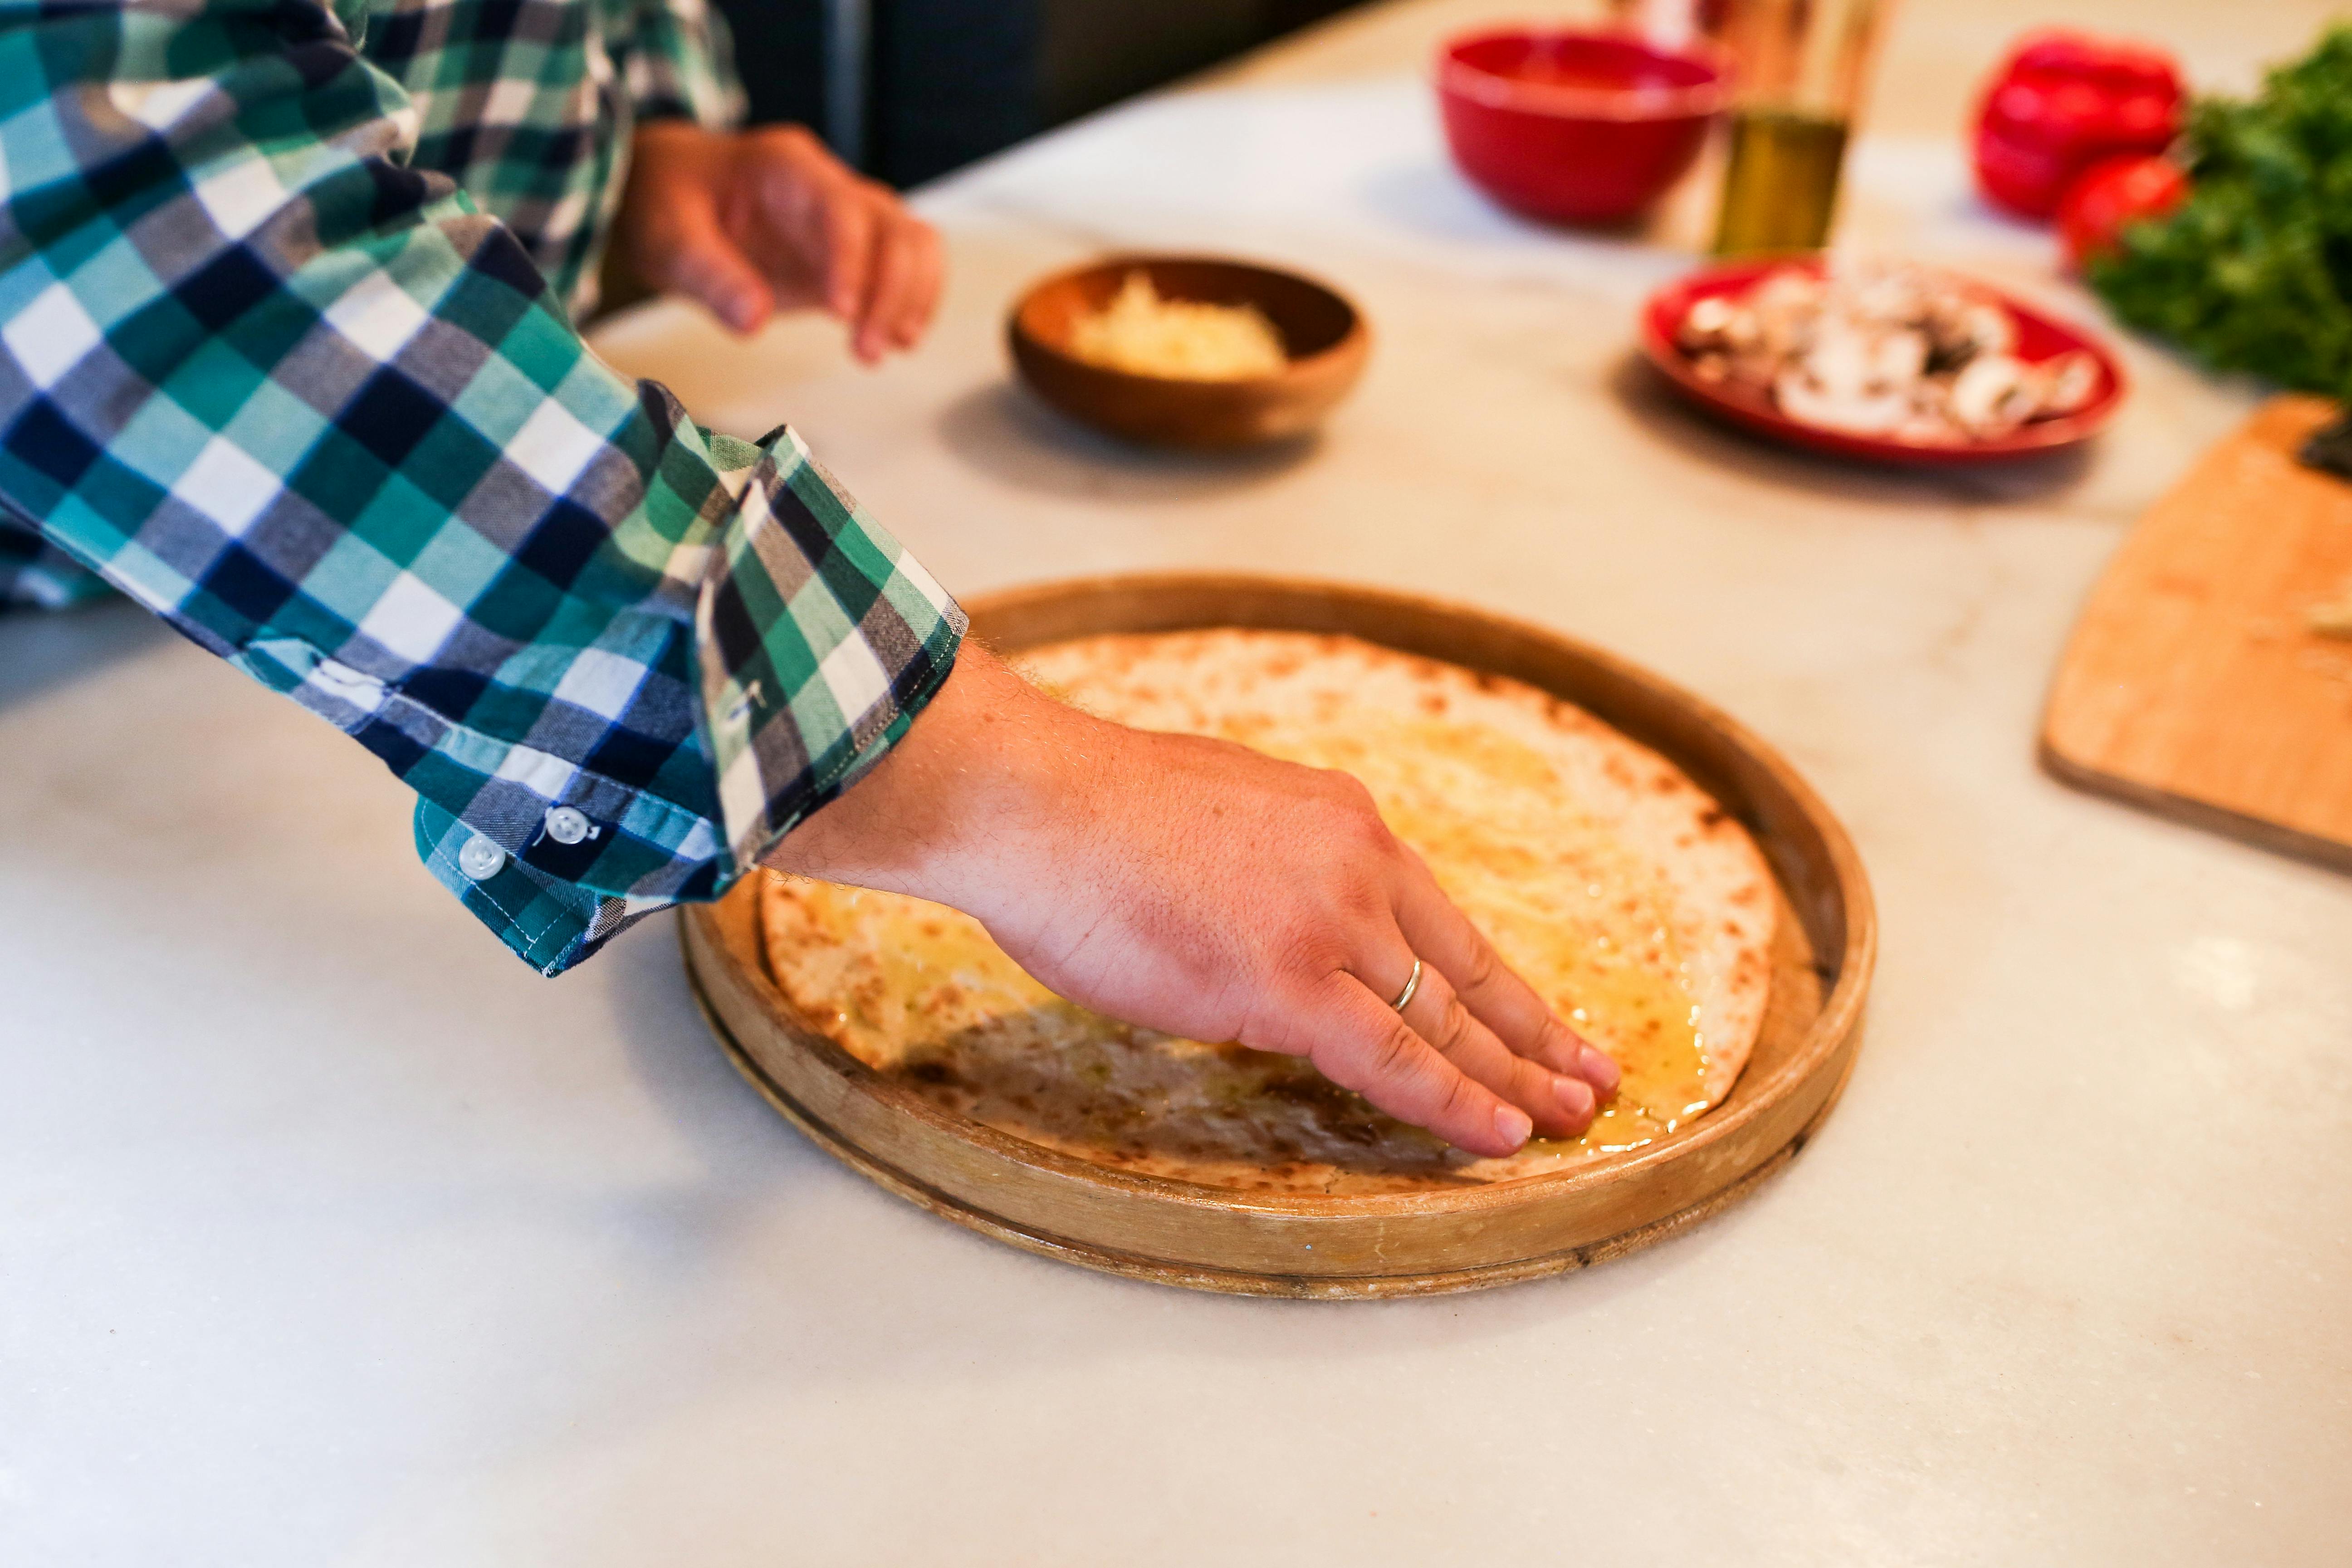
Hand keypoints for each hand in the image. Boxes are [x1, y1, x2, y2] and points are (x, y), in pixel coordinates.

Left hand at [613, 120, 942, 361]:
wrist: (668, 192)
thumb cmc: (665, 204)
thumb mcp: (668, 237)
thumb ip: (709, 275)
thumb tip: (752, 322)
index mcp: (787, 168)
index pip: (842, 208)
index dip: (851, 260)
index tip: (840, 314)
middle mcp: (830, 186)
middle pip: (894, 227)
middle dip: (891, 292)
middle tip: (865, 353)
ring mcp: (847, 219)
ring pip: (915, 244)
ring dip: (911, 299)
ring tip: (887, 351)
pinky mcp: (852, 254)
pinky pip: (906, 268)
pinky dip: (911, 304)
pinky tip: (897, 343)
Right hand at [768, 649, 1620, 1157]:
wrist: (1034, 800)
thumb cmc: (1090, 815)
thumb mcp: (1220, 816)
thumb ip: (1272, 869)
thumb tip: (1271, 921)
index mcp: (1338, 821)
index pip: (1439, 920)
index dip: (1496, 980)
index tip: (1538, 1016)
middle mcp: (1355, 864)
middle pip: (1466, 967)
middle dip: (1534, 1031)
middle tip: (1591, 1077)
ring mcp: (1328, 922)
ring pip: (1445, 1017)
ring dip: (1513, 1075)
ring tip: (1567, 1118)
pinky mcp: (1288, 980)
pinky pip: (1391, 1056)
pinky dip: (1453, 1100)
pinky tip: (1501, 1135)